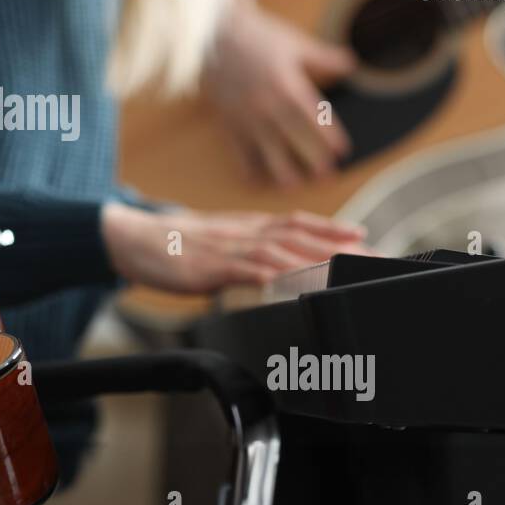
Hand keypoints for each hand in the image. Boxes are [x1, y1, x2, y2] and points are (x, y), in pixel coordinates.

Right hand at [101, 202, 369, 293]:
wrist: (132, 239)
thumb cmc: (176, 247)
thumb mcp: (219, 247)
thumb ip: (248, 255)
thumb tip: (278, 268)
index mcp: (247, 227)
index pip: (298, 224)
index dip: (332, 228)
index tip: (365, 236)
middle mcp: (243, 232)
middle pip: (299, 235)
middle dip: (339, 245)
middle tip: (372, 256)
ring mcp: (227, 247)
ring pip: (279, 248)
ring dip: (315, 257)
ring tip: (345, 266)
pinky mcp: (208, 265)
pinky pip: (244, 268)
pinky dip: (270, 273)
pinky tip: (290, 280)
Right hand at [207, 6, 354, 185]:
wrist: (212, 33)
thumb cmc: (256, 35)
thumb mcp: (294, 43)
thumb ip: (323, 57)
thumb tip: (351, 64)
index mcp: (288, 85)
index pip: (314, 116)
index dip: (329, 135)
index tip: (341, 151)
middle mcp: (268, 105)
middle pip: (294, 138)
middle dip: (311, 158)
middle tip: (326, 177)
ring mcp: (246, 115)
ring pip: (266, 149)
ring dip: (280, 169)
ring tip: (292, 186)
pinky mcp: (227, 119)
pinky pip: (237, 149)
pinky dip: (245, 166)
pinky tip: (255, 181)